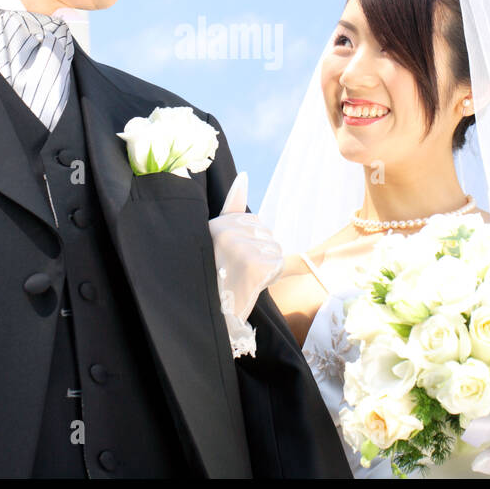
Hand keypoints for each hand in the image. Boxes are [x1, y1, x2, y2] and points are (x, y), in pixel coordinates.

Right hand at [208, 172, 284, 357]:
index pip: (252, 222)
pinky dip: (271, 277)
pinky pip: (278, 264)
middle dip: (260, 252)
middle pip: (266, 233)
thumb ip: (232, 207)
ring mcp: (241, 248)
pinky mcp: (255, 266)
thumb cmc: (217, 273)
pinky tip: (252, 285)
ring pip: (274, 248)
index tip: (234, 261)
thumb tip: (244, 176)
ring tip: (243, 278)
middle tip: (237, 271)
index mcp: (216, 224)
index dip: (249, 244)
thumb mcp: (219, 238)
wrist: (210, 312)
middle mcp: (226, 232)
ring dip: (266, 265)